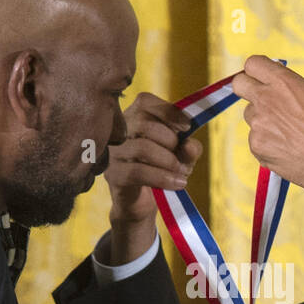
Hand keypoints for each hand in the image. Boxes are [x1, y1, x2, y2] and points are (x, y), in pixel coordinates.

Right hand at [102, 92, 203, 264]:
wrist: (140, 203)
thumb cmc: (160, 170)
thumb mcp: (180, 156)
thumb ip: (188, 148)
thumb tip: (190, 146)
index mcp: (133, 117)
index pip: (145, 101)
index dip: (169, 112)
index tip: (187, 127)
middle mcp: (119, 132)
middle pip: (144, 124)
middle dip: (171, 141)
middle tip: (184, 160)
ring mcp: (114, 153)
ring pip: (143, 148)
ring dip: (169, 161)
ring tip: (183, 173)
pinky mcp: (114, 175)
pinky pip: (139, 172)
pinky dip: (163, 177)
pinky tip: (178, 183)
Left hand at [231, 55, 303, 213]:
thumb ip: (288, 90)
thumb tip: (273, 88)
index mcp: (284, 82)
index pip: (252, 64)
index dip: (256, 71)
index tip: (261, 78)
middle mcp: (266, 99)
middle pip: (239, 84)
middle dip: (247, 88)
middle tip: (261, 99)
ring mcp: (258, 124)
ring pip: (251, 116)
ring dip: (264, 121)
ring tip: (290, 135)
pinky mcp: (256, 146)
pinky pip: (256, 140)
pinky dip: (268, 144)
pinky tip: (289, 150)